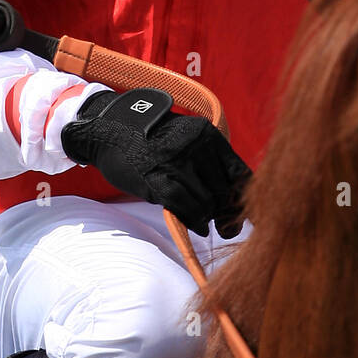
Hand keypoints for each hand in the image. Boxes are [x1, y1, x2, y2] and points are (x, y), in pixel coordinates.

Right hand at [61, 87, 250, 237]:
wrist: (112, 131)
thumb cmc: (153, 139)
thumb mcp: (187, 139)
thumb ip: (210, 162)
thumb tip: (233, 200)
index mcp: (208, 134)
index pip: (240, 173)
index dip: (244, 198)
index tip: (245, 214)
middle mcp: (196, 146)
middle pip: (225, 192)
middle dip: (226, 213)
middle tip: (225, 225)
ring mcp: (176, 163)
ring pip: (206, 203)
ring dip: (207, 218)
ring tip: (204, 220)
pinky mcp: (157, 178)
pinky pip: (186, 208)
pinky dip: (194, 221)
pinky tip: (196, 226)